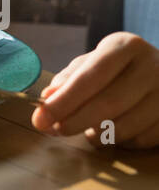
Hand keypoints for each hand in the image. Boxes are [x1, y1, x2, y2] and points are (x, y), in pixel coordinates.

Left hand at [32, 32, 158, 147]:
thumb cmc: (116, 72)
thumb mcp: (91, 65)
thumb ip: (67, 81)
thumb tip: (48, 98)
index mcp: (125, 47)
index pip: (90, 77)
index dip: (63, 102)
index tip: (41, 119)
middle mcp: (152, 65)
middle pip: (107, 104)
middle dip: (75, 122)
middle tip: (56, 130)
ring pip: (124, 126)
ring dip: (98, 134)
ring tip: (90, 129)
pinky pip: (140, 140)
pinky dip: (121, 142)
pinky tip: (117, 130)